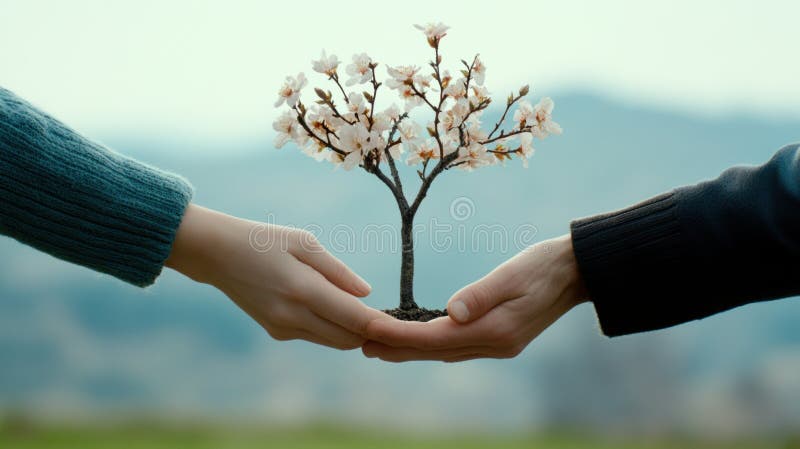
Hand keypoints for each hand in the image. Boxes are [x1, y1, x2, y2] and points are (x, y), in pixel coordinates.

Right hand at [166, 204, 386, 349]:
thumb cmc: (265, 240)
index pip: (356, 319)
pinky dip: (331, 327)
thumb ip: (338, 271)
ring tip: (365, 309)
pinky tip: (332, 306)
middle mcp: (293, 317)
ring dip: (352, 330)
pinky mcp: (277, 333)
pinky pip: (316, 336)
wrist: (216, 255)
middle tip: (389, 314)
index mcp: (303, 291)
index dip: (384, 326)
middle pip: (349, 339)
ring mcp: (283, 329)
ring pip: (333, 341)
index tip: (406, 325)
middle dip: (371, 331)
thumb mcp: (305, 243)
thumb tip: (367, 295)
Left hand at [362, 234, 588, 361]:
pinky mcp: (500, 338)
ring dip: (411, 349)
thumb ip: (482, 294)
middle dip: (397, 349)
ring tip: (379, 344)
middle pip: (435, 350)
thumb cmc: (544, 266)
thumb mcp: (514, 274)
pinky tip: (417, 339)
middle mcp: (494, 344)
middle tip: (361, 345)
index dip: (399, 335)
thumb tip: (451, 312)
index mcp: (495, 330)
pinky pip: (456, 346)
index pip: (435, 337)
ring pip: (444, 351)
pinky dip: (431, 343)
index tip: (369, 330)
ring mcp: (498, 345)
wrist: (577, 273)